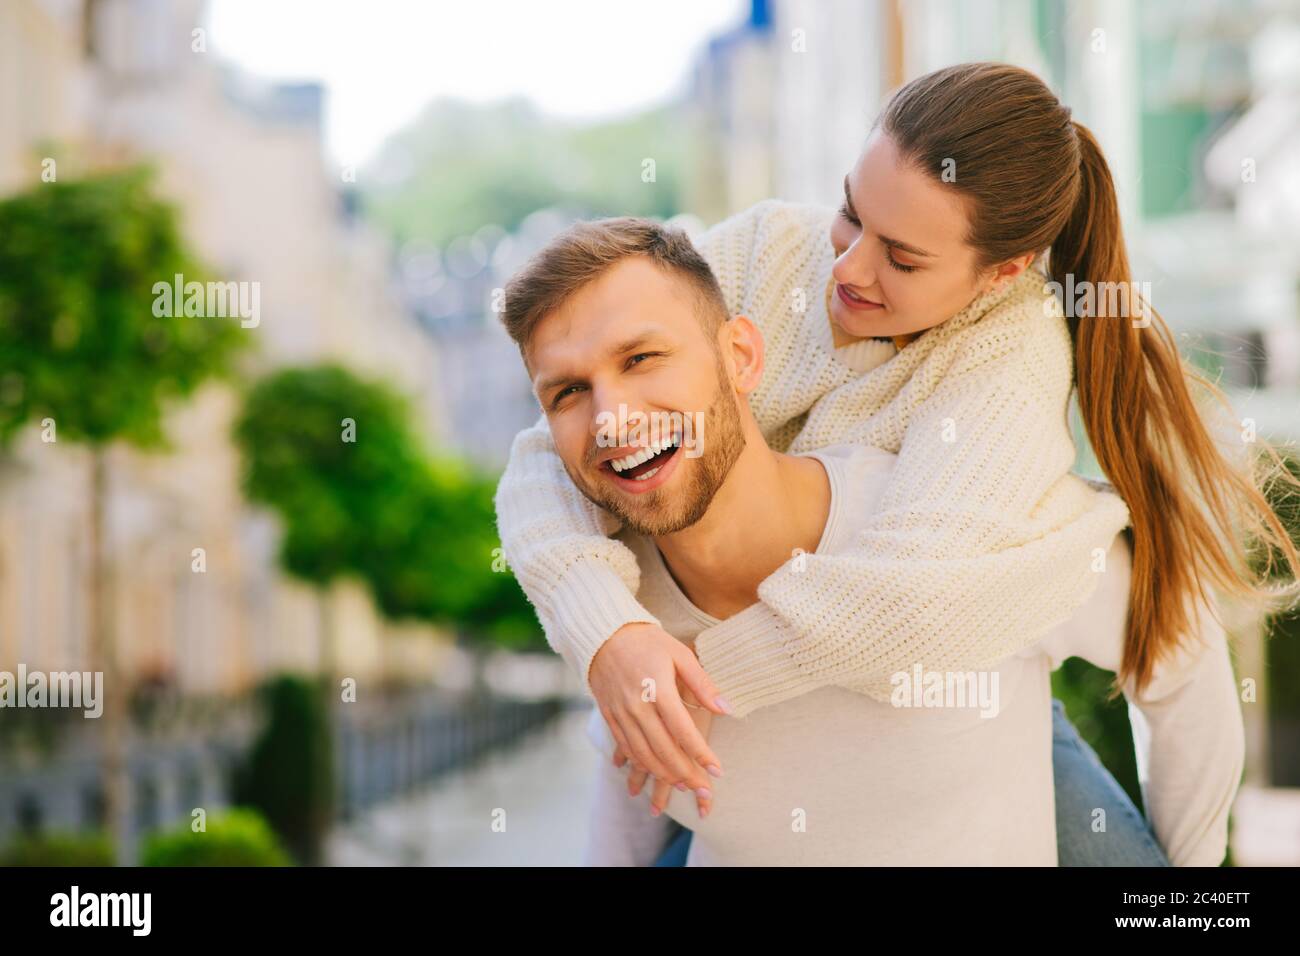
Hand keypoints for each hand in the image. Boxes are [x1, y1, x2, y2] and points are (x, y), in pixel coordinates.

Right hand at [591, 622, 729, 796]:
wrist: (603, 635)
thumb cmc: (647, 642)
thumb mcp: (680, 654)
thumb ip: (702, 683)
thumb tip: (726, 709)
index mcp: (658, 688)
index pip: (683, 730)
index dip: (701, 754)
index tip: (718, 770)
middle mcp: (637, 704)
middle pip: (663, 749)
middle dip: (684, 773)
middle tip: (702, 787)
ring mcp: (621, 712)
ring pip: (643, 753)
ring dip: (664, 774)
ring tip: (683, 785)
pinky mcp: (610, 716)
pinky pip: (626, 747)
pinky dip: (642, 764)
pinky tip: (656, 772)